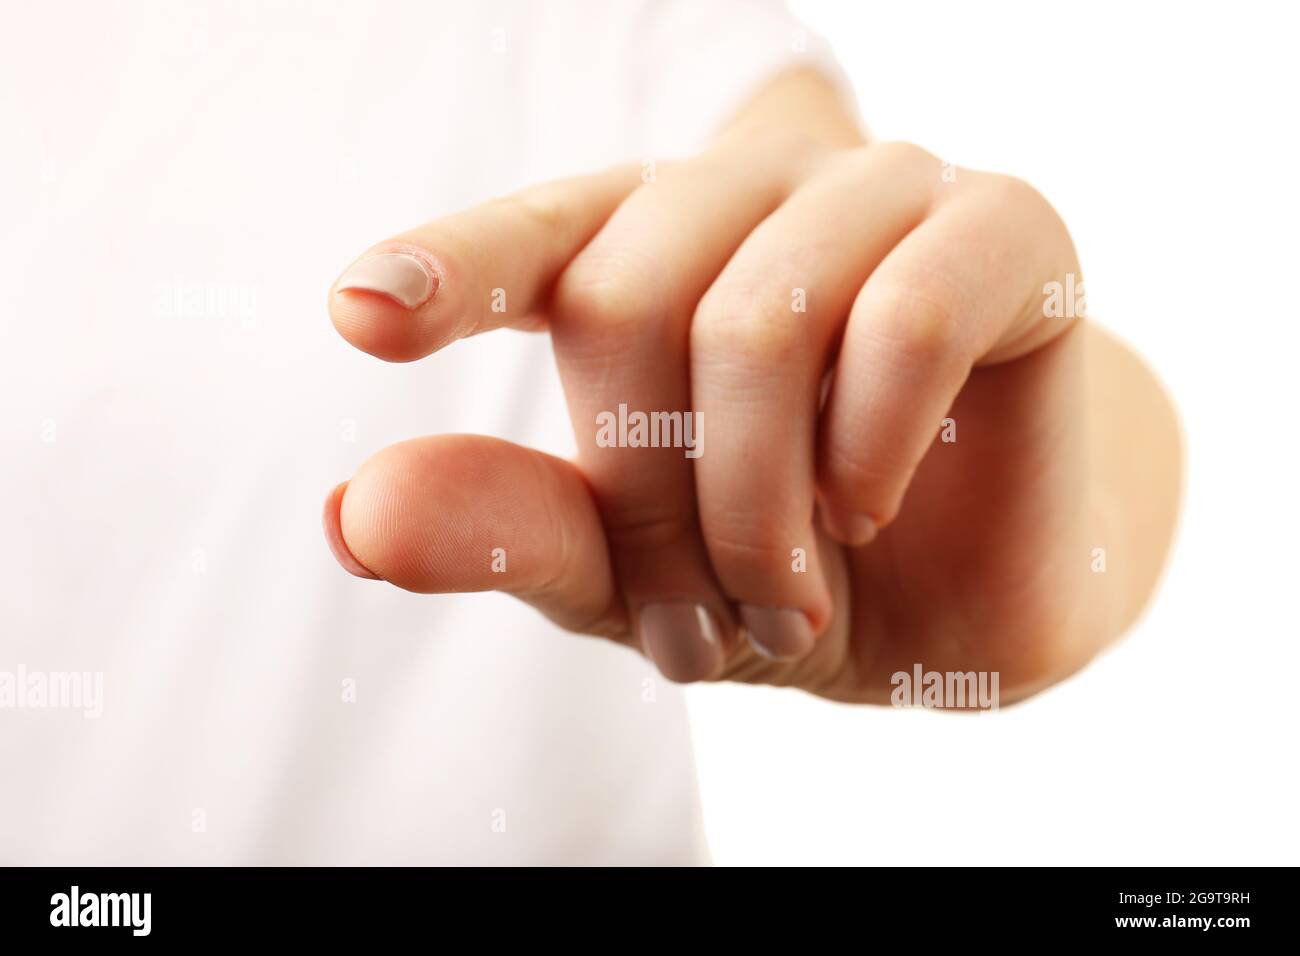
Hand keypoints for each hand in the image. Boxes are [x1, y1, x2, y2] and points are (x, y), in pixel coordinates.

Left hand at [323, 128, 1163, 704]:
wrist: (970, 595)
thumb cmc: (788, 561)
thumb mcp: (635, 569)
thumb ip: (510, 527)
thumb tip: (352, 512)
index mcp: (649, 247)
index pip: (537, 238)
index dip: (451, 269)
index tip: (362, 316)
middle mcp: (753, 194)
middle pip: (630, 300)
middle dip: (648, 502)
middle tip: (699, 623)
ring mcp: (881, 195)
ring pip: (760, 318)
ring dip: (756, 506)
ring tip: (785, 598)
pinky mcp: (1006, 230)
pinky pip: (910, 314)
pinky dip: (868, 449)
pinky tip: (867, 509)